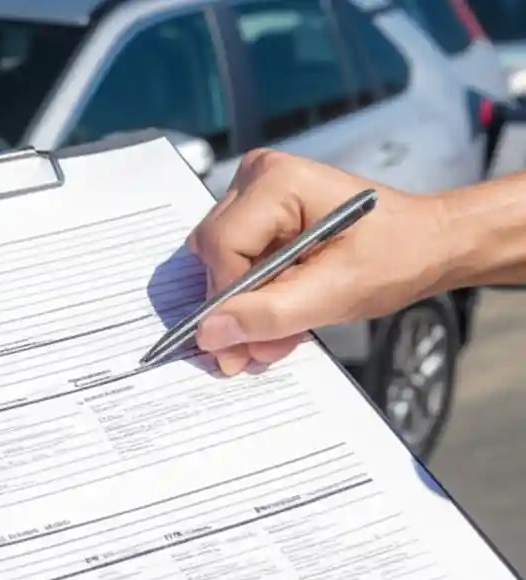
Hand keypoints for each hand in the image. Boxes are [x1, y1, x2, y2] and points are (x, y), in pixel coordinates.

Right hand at [187, 149, 455, 374]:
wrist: (427, 244)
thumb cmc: (397, 256)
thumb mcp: (337, 293)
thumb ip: (270, 314)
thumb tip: (209, 334)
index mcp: (278, 181)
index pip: (221, 246)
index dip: (228, 300)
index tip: (244, 344)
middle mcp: (257, 177)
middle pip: (213, 254)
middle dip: (237, 307)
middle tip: (266, 345)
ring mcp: (253, 193)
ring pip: (218, 263)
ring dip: (246, 306)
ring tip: (281, 330)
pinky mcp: (256, 213)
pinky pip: (233, 262)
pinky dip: (254, 296)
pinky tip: (282, 310)